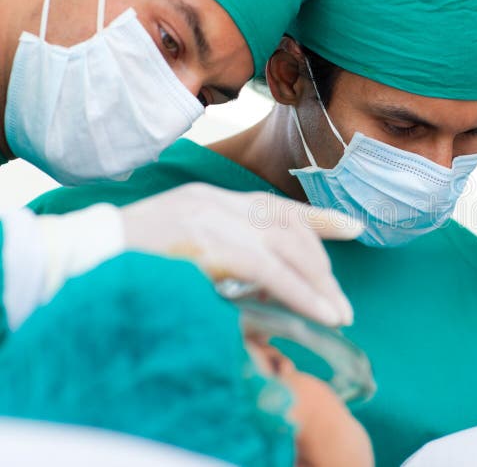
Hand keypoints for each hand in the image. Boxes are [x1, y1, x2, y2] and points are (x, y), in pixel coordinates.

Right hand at [121, 183, 363, 325]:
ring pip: (288, 248)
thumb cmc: (128, 260)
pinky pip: (270, 271)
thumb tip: (260, 287)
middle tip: (342, 301)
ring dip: (319, 283)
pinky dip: (300, 293)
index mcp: (214, 201)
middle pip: (290, 228)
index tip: (354, 229)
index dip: (319, 219)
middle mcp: (220, 202)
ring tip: (339, 312)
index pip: (277, 205)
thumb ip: (221, 258)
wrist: (84, 255)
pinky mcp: (212, 244)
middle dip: (322, 266)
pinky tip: (321, 312)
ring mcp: (216, 219)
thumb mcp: (182, 249)